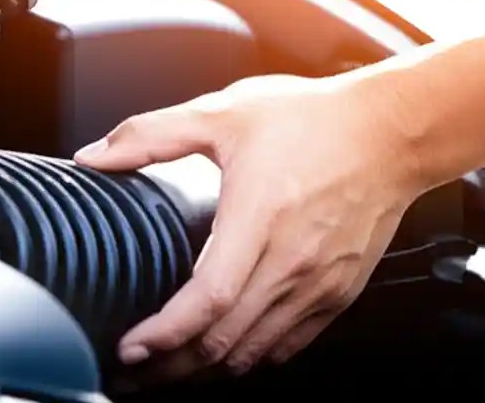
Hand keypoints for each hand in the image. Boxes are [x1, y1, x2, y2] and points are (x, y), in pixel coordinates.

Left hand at [74, 73, 425, 377]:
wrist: (391, 131)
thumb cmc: (311, 119)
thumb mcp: (222, 113)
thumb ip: (149, 134)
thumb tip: (93, 157)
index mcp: (259, 219)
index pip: (209, 300)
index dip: (165, 333)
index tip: (129, 348)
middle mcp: (292, 263)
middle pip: (225, 341)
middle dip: (170, 366)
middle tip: (130, 371)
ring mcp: (318, 285)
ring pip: (254, 352)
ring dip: (205, 370)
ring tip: (164, 370)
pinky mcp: (337, 294)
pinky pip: (287, 345)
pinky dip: (249, 358)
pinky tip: (221, 355)